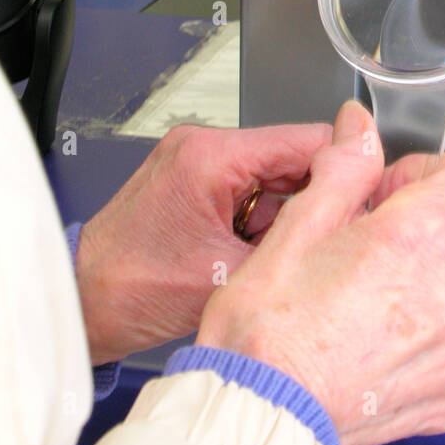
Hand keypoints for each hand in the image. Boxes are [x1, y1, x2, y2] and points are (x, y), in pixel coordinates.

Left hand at [74, 120, 330, 364]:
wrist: (78, 304)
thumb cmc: (130, 291)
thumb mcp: (230, 275)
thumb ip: (292, 243)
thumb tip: (342, 232)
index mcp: (214, 155)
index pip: (309, 140)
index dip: (345, 172)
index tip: (366, 202)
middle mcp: (204, 144)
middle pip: (294, 157)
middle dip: (310, 201)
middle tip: (313, 244)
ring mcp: (196, 159)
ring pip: (274, 177)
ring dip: (281, 216)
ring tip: (259, 258)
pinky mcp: (191, 179)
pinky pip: (248, 189)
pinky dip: (257, 221)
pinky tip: (242, 255)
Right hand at [195, 100, 444, 444]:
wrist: (260, 415)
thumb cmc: (267, 330)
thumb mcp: (297, 226)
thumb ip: (344, 168)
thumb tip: (360, 130)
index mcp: (418, 239)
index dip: (433, 173)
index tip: (397, 188)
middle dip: (414, 233)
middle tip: (355, 250)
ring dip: (417, 289)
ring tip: (356, 307)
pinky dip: (421, 344)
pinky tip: (371, 348)